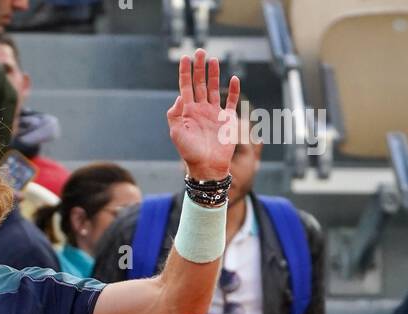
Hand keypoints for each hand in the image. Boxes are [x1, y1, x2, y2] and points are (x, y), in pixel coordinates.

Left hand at [166, 50, 240, 181]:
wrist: (208, 166)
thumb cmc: (190, 152)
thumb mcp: (177, 133)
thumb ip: (174, 114)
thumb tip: (179, 96)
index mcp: (188, 112)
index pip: (185, 87)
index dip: (185, 72)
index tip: (185, 58)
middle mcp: (200, 109)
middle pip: (199, 84)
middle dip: (199, 68)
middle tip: (200, 52)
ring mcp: (214, 113)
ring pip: (214, 88)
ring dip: (213, 74)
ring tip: (213, 60)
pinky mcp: (227, 119)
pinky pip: (231, 101)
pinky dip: (233, 90)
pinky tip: (233, 79)